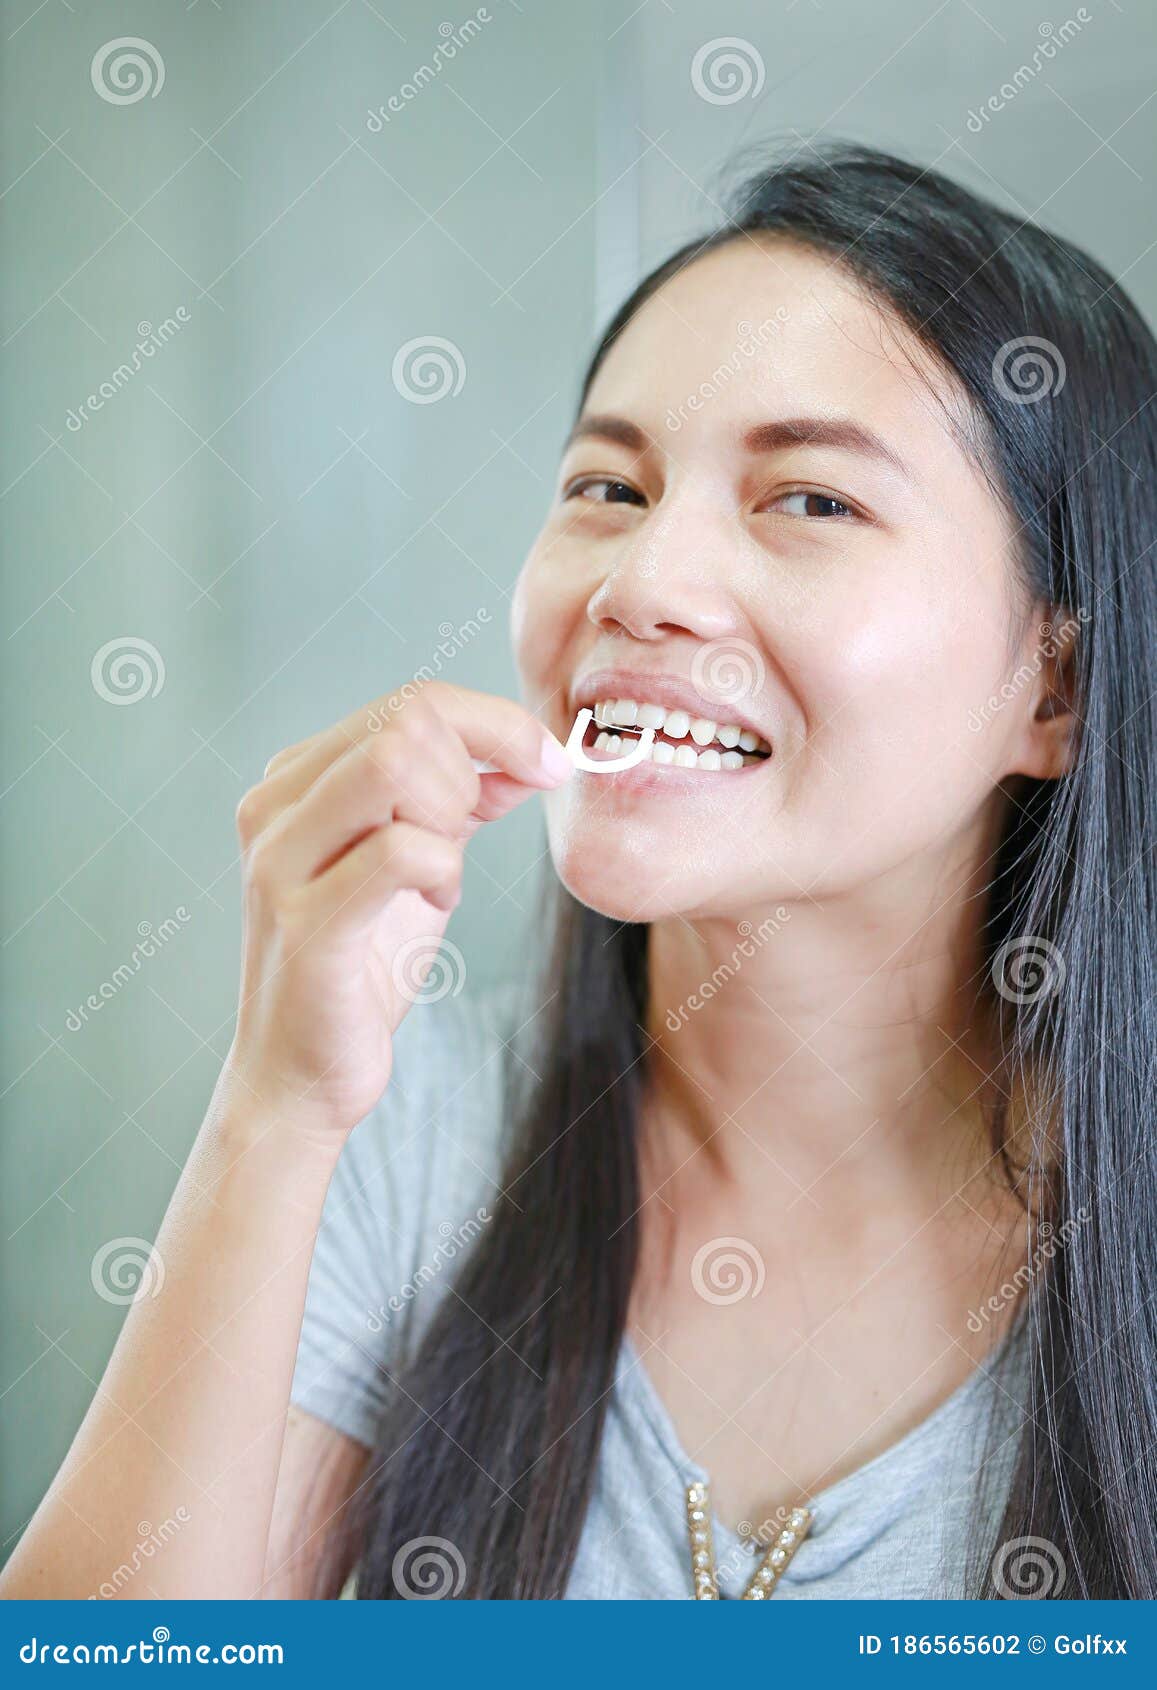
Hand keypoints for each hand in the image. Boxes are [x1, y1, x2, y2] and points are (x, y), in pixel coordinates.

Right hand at [222, 681, 571, 1136]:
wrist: (300, 1076)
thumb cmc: (359, 969)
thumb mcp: (418, 867)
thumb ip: (460, 803)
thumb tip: (527, 754)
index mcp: (295, 782)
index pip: (409, 702)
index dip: (496, 723)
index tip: (548, 762)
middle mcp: (274, 807)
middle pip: (404, 718)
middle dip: (472, 769)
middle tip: (472, 833)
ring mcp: (280, 863)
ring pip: (392, 763)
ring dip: (450, 814)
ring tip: (445, 869)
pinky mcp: (306, 924)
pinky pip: (400, 851)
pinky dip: (444, 870)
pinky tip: (436, 903)